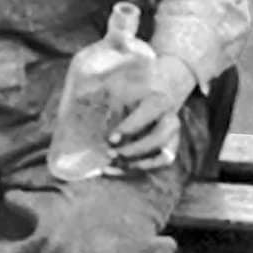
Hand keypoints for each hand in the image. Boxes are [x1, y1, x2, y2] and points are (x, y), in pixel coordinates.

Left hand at [109, 54, 195, 171]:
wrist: (160, 87)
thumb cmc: (132, 85)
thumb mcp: (116, 82)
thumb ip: (98, 90)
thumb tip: (79, 97)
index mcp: (157, 100)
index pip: (148, 114)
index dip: (130, 128)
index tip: (110, 139)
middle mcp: (169, 119)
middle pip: (158, 138)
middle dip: (134, 149)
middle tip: (110, 153)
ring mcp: (172, 134)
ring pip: (162, 154)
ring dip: (136, 163)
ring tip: (110, 165)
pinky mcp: (170, 146)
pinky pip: (160, 162)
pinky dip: (140, 168)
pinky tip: (117, 169)